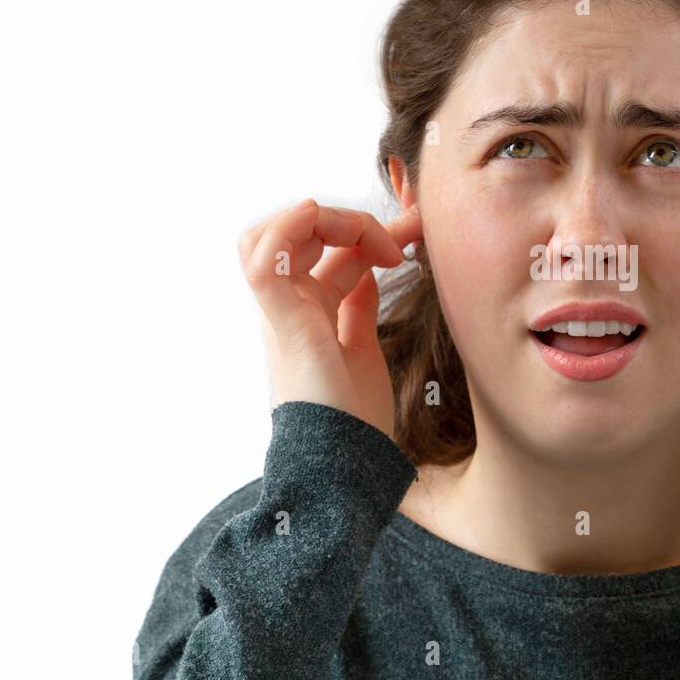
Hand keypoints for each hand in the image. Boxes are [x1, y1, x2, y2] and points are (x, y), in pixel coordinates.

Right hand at [238, 198, 422, 437]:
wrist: (348, 464)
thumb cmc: (355, 417)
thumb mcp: (363, 346)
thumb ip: (359, 305)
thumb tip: (370, 268)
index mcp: (310, 311)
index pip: (328, 248)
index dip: (369, 229)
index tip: (416, 227)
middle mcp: (291, 306)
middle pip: (298, 232)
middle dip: (350, 220)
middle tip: (400, 241)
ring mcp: (282, 313)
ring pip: (274, 234)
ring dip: (325, 220)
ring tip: (372, 240)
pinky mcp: (282, 323)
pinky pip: (263, 261)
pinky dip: (286, 227)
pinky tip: (317, 216)